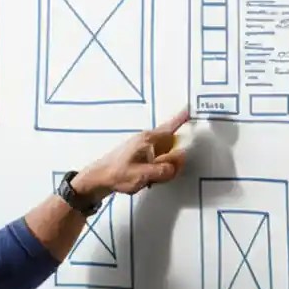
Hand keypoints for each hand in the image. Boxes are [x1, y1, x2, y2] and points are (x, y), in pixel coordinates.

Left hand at [72, 108, 189, 197]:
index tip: (189, 108)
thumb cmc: (118, 174)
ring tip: (149, 180)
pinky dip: (157, 171)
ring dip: (163, 168)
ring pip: (164, 155)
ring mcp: (144, 148)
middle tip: (162, 175)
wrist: (98, 179)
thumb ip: (162, 170)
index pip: (169, 127)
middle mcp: (147, 140)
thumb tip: (177, 164)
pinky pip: (157, 161)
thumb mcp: (142, 175)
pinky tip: (147, 180)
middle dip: (172, 160)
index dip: (180, 119)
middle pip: (171, 146)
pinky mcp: (141, 156)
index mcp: (148, 140)